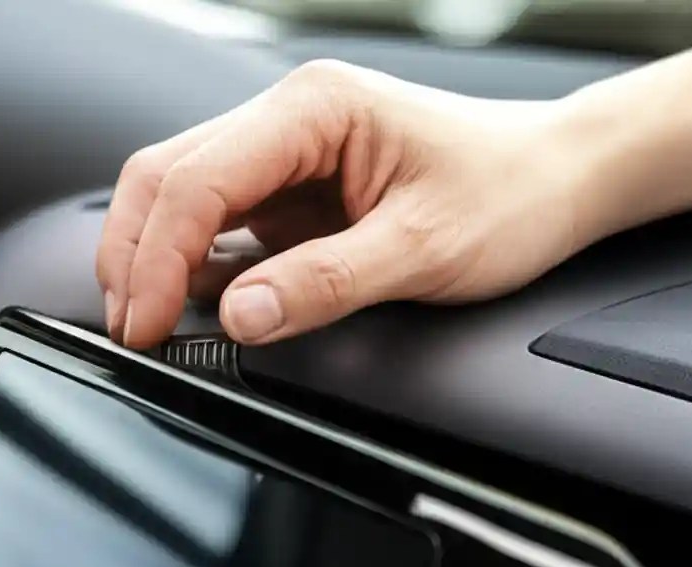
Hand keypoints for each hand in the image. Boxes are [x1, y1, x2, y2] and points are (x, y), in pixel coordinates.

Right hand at [96, 59, 595, 347]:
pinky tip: (187, 303)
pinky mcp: (291, 187)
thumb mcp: (424, 249)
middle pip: (166, 177)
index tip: (145, 325)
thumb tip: (241, 317)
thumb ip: (326, 282)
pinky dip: (189, 263)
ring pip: (179, 194)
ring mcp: (284, 152)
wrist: (558, 177)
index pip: (198, 179)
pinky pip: (217, 220)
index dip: (157, 258)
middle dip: (134, 255)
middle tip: (133, 332)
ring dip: (152, 257)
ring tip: (147, 323)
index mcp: (314, 109)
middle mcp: (288, 118)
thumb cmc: (509, 193)